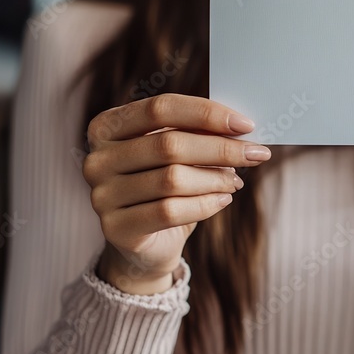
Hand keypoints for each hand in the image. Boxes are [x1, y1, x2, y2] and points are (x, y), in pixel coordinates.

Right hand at [83, 94, 271, 293]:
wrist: (144, 244)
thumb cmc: (163, 187)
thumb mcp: (177, 154)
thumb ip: (196, 134)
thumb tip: (239, 128)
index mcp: (107, 126)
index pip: (160, 108)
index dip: (206, 113)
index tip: (246, 124)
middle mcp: (96, 158)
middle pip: (168, 144)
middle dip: (221, 148)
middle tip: (256, 153)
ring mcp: (100, 195)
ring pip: (172, 179)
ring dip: (216, 178)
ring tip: (237, 180)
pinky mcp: (115, 228)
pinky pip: (169, 211)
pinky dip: (205, 204)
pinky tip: (223, 199)